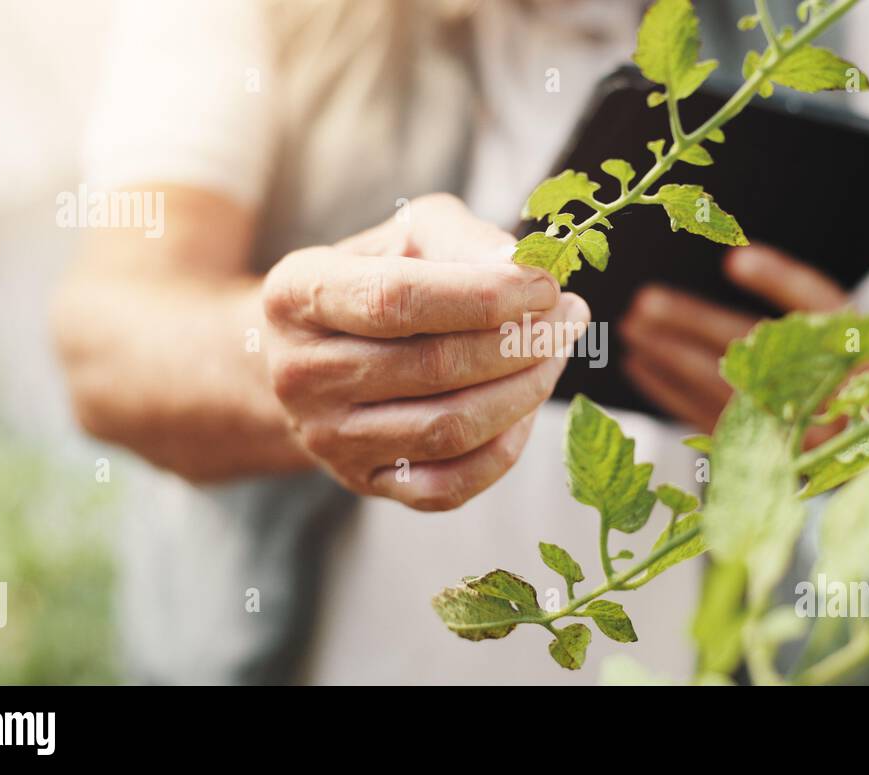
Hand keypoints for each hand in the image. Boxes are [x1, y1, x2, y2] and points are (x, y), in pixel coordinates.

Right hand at [262, 194, 588, 510]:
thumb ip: (463, 240)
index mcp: (298, 294)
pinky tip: (525, 407)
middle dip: (520, 341)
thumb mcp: (407, 236)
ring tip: (558, 351)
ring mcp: (327, 438)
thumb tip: (521, 269)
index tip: (545, 286)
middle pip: (433, 366)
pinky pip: (450, 484)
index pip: (395, 299)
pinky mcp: (362, 482)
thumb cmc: (375, 280)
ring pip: (448, 429)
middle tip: (570, 315)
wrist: (315, 356)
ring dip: (524, 391)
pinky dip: (505, 448)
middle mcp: (300, 373)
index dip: (482, 296)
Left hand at [620, 242, 846, 434]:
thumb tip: (737, 256)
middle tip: (644, 305)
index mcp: (852, 353)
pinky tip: (641, 366)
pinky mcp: (759, 449)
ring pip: (721, 388)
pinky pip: (706, 417)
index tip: (739, 259)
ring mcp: (790, 427)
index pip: (815, 308)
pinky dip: (670, 390)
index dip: (779, 281)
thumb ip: (789, 289)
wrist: (854, 439)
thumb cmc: (838, 368)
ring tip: (633, 331)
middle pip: (751, 353)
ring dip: (671, 359)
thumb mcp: (832, 325)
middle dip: (694, 327)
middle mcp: (825, 393)